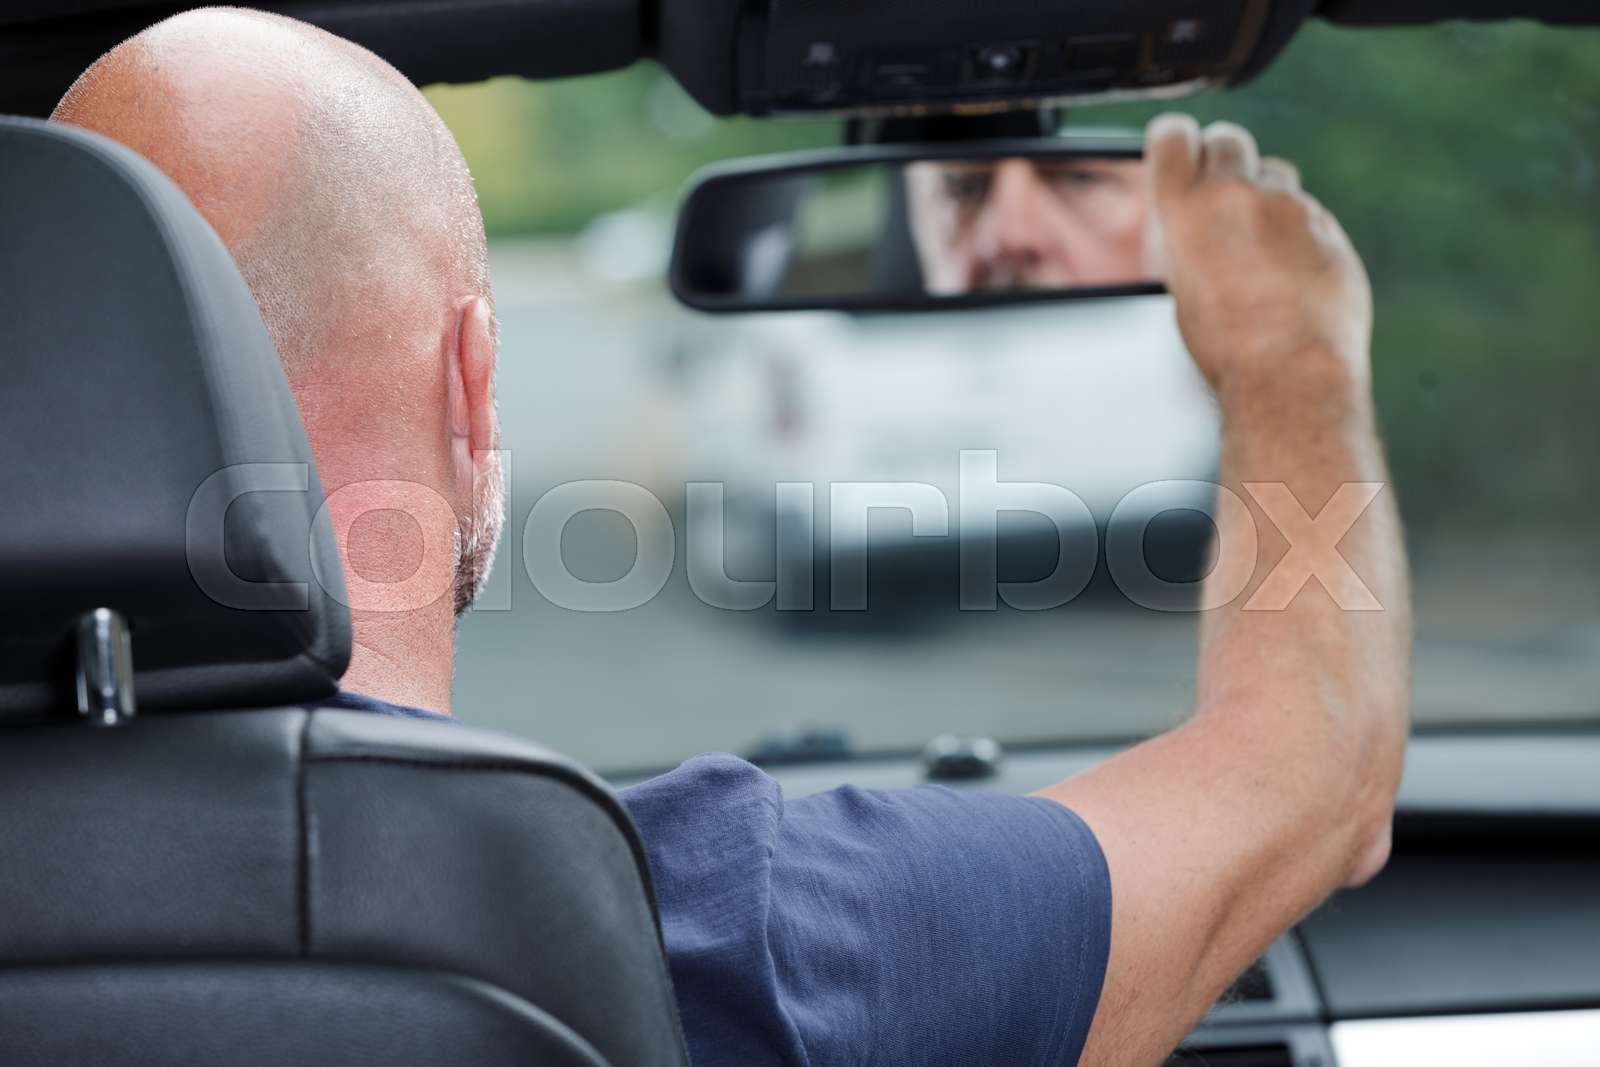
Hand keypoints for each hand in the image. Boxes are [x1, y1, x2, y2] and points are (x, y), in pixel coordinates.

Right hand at [1146, 114, 1373, 413]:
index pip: (1172, 135)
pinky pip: (1307, 213)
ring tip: (1258, 244)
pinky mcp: (1328, 227)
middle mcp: (1237, 196)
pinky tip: (1290, 272)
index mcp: (1186, 210)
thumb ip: (1187, 238)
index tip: (1176, 152)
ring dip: (1264, 194)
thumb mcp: (1180, 287)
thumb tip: (1192, 223)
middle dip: (1222, 159)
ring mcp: (1289, 207)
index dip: (1172, 143)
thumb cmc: (1225, 345)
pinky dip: (1297, 232)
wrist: (1290, 371)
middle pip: (1228, 139)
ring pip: (1274, 174)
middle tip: (1220, 191)